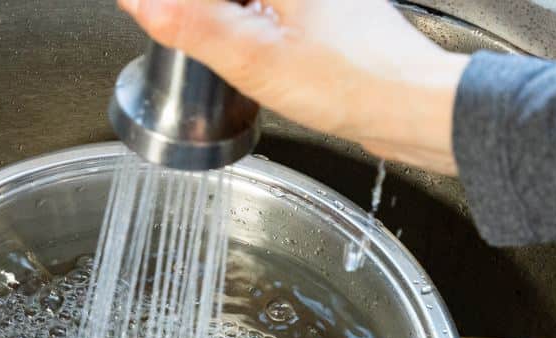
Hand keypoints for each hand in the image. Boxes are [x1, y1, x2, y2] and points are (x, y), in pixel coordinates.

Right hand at [117, 0, 468, 174]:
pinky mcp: (329, 18)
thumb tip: (141, 2)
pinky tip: (243, 55)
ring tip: (193, 37)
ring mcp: (320, 0)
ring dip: (223, 22)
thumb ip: (191, 25)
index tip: (155, 17)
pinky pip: (271, 13)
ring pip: (252, 5)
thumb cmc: (353, 82)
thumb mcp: (253, 58)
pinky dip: (248, 28)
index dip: (182, 10)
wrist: (414, 108)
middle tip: (169, 27)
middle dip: (202, 18)